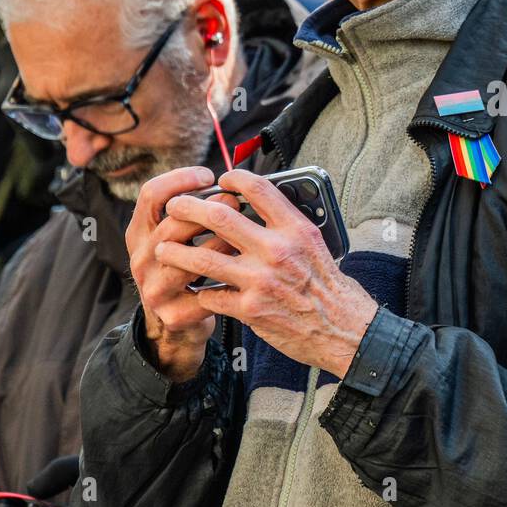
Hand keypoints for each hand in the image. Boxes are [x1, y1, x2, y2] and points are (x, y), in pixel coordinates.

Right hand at [126, 166, 227, 380]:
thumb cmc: (186, 270)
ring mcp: (153, 288)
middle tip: (235, 201)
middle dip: (208, 209)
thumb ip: (192, 213)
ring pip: (189, 259)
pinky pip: (205, 294)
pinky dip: (227, 281)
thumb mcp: (178, 238)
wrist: (175, 323)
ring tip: (241, 236)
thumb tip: (230, 185)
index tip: (208, 175)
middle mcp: (142, 258)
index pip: (151, 194)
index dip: (180, 179)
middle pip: (172, 223)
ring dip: (219, 243)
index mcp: (140, 232)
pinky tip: (242, 273)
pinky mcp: (172, 314)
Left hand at [155, 168, 377, 378]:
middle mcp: (276, 250)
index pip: (258, 188)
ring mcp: (260, 280)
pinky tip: (198, 289)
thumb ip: (286, 224)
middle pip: (218, 216)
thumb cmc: (328, 285)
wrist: (342, 328)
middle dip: (188, 208)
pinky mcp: (249, 308)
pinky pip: (211, 295)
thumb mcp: (315, 243)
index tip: (221, 180)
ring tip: (164, 248)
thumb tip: (258, 204)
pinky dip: (201, 292)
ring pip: (201, 259)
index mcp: (295, 229)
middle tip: (175, 206)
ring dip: (176, 252)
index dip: (233, 179)